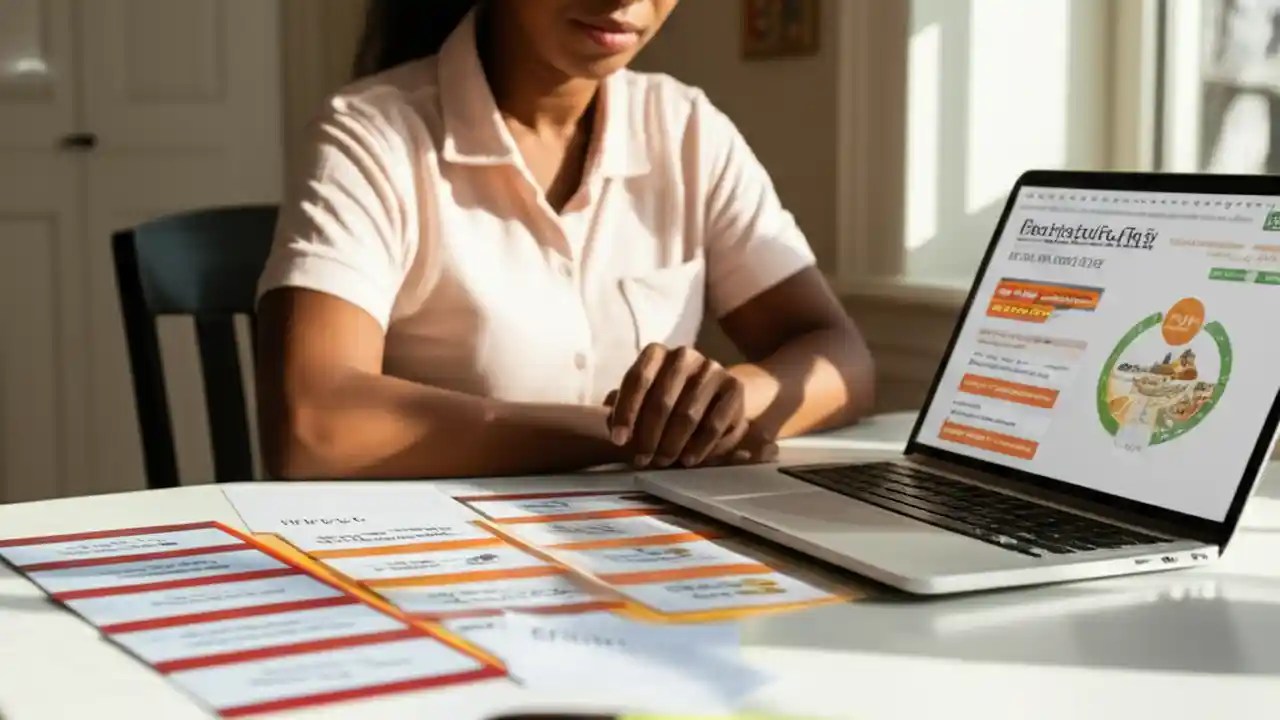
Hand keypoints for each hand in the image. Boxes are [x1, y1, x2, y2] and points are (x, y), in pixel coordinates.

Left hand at [605, 344, 777, 468]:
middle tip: (642, 460)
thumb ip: (622, 408)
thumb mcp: (641, 398)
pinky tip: (688, 460)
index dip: (626, 412)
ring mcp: (712, 369)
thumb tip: (610, 427)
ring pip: (688, 415)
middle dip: (649, 436)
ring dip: (672, 445)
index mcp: (656, 353)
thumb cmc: (667, 399)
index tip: (618, 441)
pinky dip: (700, 447)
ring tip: (662, 462)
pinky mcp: (734, 388)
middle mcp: (685, 355)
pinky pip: (716, 424)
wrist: (712, 393)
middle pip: (662, 400)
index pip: (637, 379)